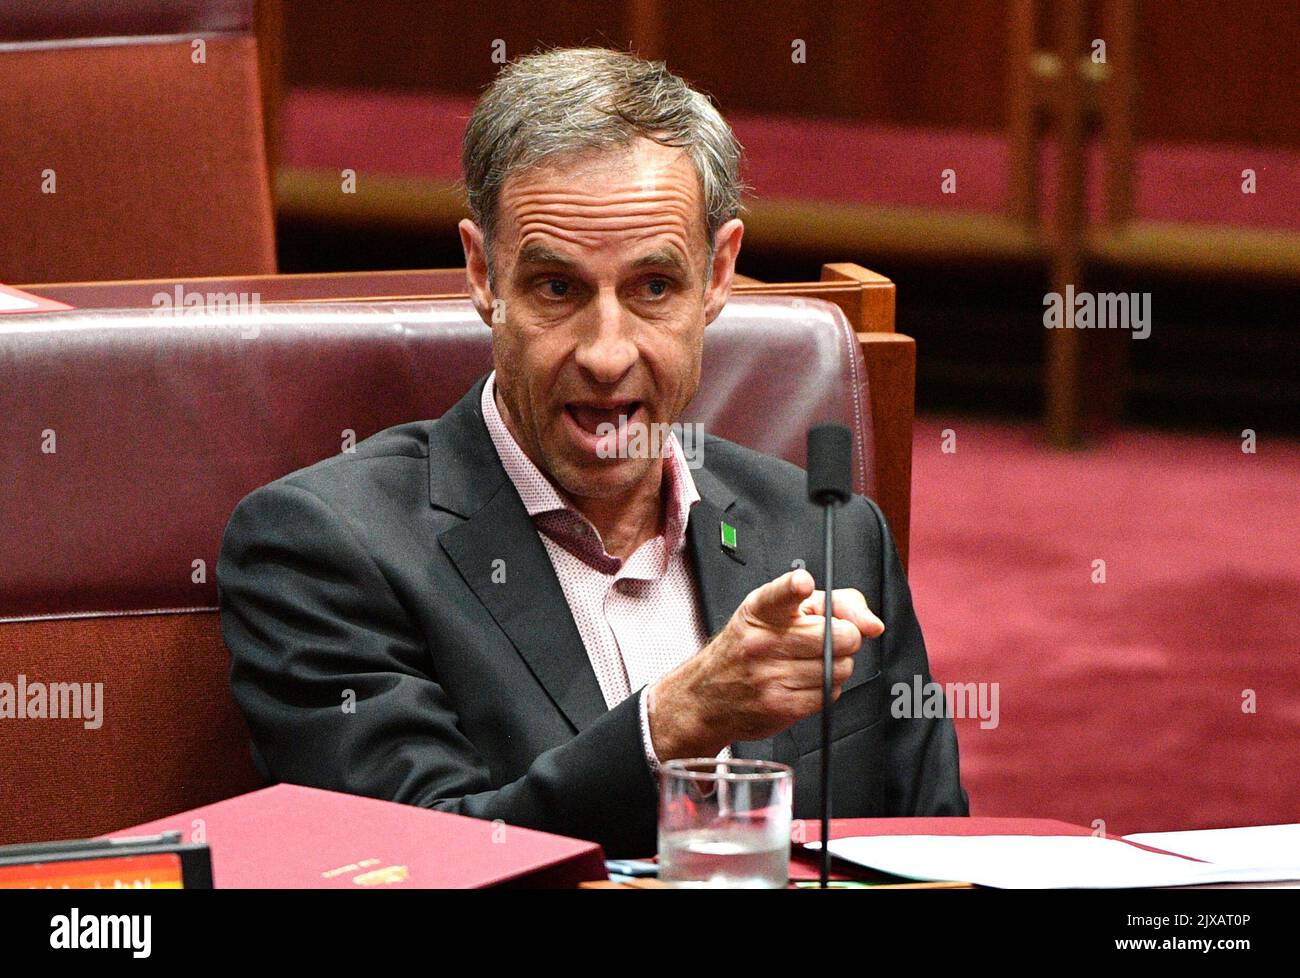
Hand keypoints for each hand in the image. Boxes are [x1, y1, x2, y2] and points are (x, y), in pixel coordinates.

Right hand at [648, 568, 884, 758]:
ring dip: (836, 665)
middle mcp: (764, 640)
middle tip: (826, 639)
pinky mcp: (781, 705)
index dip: (794, 587)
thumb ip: (834, 604)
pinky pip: (830, 693)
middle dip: (845, 638)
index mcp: (763, 609)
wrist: (707, 694)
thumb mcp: (781, 611)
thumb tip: (873, 624)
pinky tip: (803, 681)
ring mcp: (771, 675)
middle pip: (840, 636)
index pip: (780, 593)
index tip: (801, 584)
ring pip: (840, 667)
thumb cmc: (749, 647)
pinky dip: (825, 688)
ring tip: (808, 662)